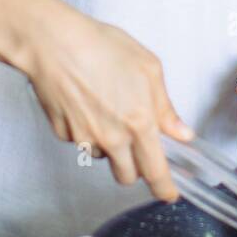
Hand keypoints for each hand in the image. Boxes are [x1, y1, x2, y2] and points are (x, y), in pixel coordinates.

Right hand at [20, 9, 193, 201]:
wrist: (55, 43)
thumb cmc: (101, 47)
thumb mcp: (148, 68)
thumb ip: (166, 107)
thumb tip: (181, 132)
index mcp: (139, 123)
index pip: (155, 171)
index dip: (164, 188)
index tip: (169, 193)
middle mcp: (112, 138)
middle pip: (126, 175)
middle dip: (135, 167)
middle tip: (137, 145)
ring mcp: (85, 138)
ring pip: (102, 157)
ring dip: (109, 146)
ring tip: (106, 109)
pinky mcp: (63, 133)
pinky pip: (79, 142)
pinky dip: (85, 130)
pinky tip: (84, 102)